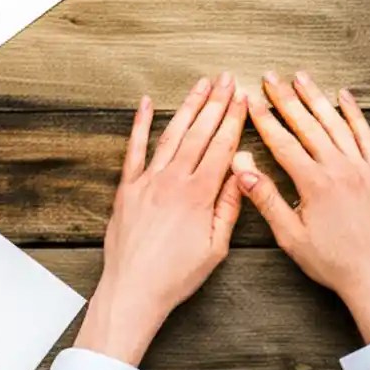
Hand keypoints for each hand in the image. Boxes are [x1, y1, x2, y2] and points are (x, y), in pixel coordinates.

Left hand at [75, 74, 247, 365]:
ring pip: (171, 135)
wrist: (133, 290)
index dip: (233, 119)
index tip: (242, 97)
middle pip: (199, 133)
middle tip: (226, 79)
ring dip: (188, 107)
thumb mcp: (215, 247)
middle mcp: (172, 180)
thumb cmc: (176, 276)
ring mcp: (147, 181)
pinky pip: (134, 149)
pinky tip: (145, 104)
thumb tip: (242, 174)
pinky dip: (139, 125)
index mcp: (198, 195)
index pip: (221, 146)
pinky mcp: (127, 188)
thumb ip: (229, 207)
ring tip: (200, 85)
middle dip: (215, 103)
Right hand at [233, 72, 369, 343]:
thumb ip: (266, 199)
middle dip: (286, 99)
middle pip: (308, 125)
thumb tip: (241, 171)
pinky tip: (344, 97)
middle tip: (270, 77)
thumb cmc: (331, 261)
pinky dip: (354, 115)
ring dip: (316, 98)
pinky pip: (365, 136)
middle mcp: (339, 169)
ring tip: (301, 77)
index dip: (265, 120)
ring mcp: (361, 168)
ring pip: (335, 124)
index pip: (283, 143)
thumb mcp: (290, 236)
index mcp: (314, 183)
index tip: (251, 101)